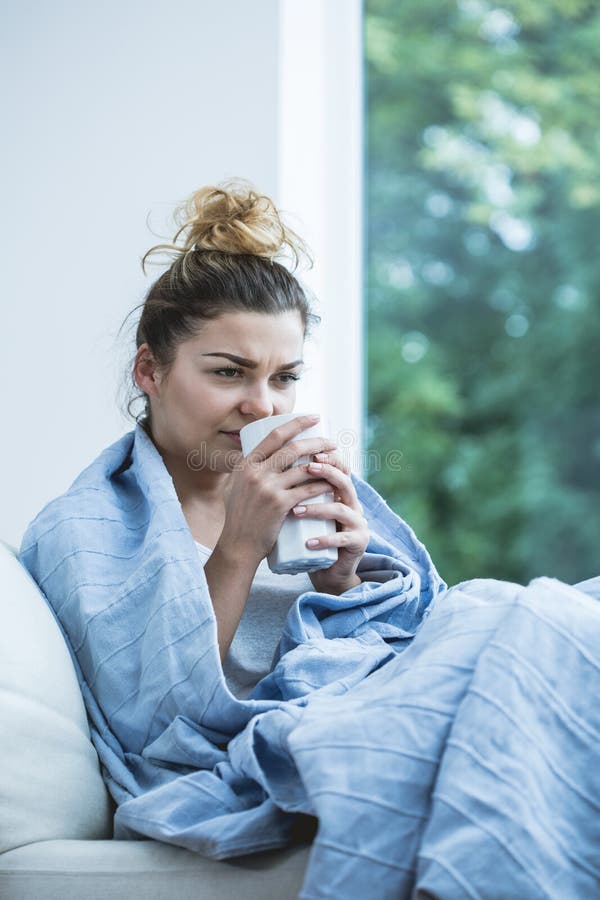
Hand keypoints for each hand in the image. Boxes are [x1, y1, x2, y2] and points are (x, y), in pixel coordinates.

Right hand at [217, 415, 337, 565]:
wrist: (238, 545)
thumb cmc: (240, 517)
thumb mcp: (236, 486)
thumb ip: (248, 470)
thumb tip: (264, 454)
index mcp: (246, 464)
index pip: (274, 435)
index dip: (297, 423)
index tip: (315, 418)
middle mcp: (255, 472)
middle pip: (293, 448)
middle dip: (318, 442)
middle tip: (332, 443)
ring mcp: (268, 488)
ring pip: (304, 468)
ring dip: (325, 464)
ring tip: (336, 463)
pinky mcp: (280, 505)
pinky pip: (308, 489)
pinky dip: (323, 485)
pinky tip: (333, 483)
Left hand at [292, 451, 368, 594]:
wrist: (328, 570)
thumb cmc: (309, 536)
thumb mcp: (303, 509)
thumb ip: (292, 490)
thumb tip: (261, 467)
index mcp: (340, 493)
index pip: (339, 467)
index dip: (327, 457)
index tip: (308, 452)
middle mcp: (352, 504)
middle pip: (344, 481)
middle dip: (327, 473)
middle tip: (306, 469)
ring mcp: (357, 523)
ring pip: (341, 509)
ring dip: (318, 509)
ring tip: (296, 511)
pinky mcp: (358, 543)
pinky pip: (342, 539)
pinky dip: (325, 540)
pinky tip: (310, 542)